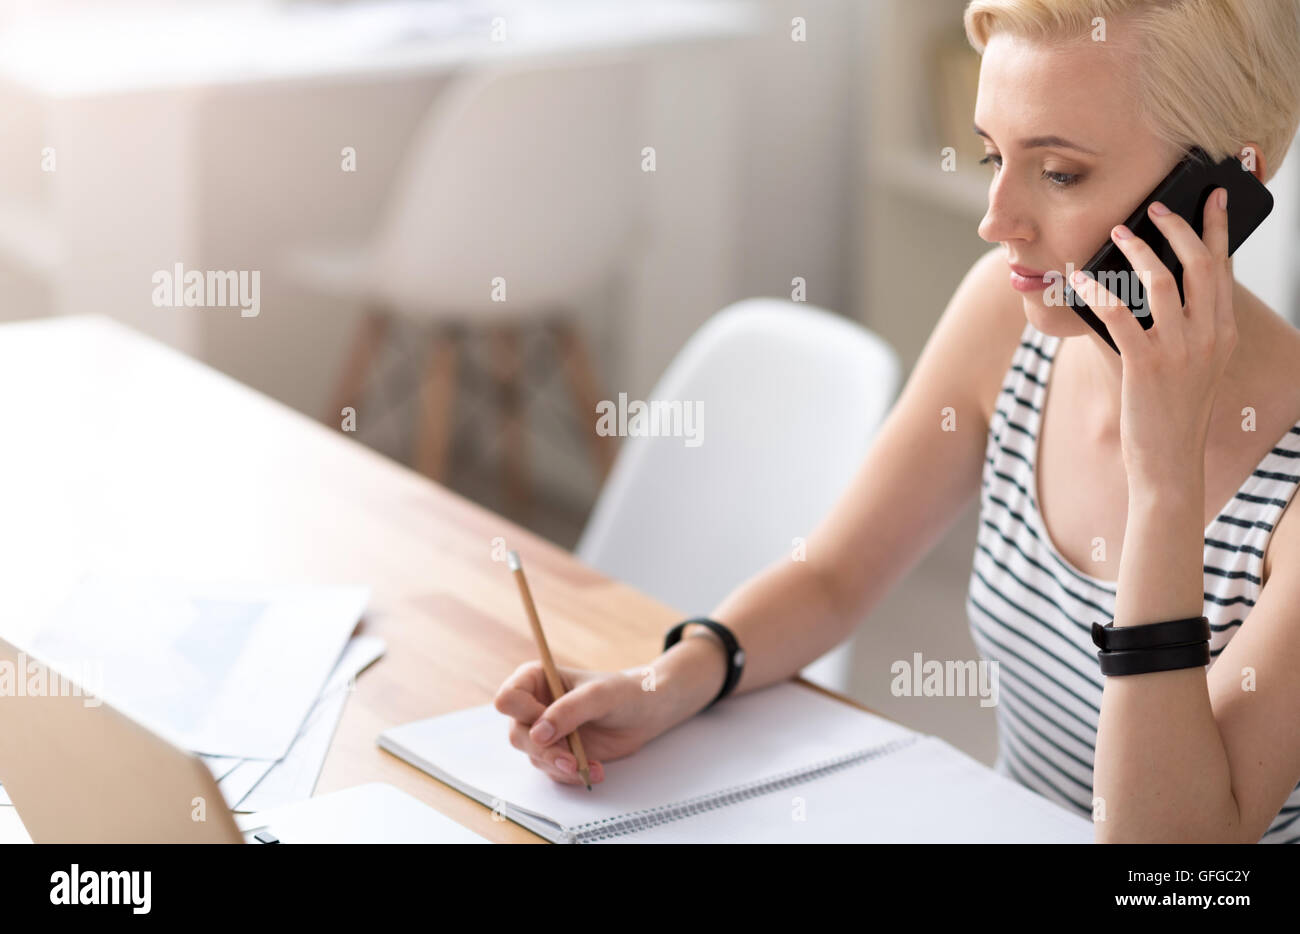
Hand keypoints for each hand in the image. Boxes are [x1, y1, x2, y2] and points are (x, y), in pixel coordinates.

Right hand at [493, 662, 672, 785]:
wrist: (646, 713)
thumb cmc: (623, 693)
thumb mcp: (599, 695)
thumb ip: (569, 710)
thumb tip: (538, 733)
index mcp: (536, 679)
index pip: (508, 698)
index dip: (524, 714)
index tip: (548, 723)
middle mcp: (534, 706)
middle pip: (516, 734)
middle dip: (544, 750)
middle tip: (570, 759)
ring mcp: (545, 732)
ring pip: (534, 756)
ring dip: (560, 766)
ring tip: (587, 766)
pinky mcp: (558, 753)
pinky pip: (553, 771)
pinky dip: (572, 775)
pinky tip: (595, 770)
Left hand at [1069, 186, 1235, 487]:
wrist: (1169, 463)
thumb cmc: (1170, 413)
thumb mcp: (1190, 368)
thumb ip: (1177, 329)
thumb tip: (1140, 287)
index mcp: (1222, 334)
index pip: (1224, 269)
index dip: (1217, 229)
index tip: (1213, 197)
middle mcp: (1208, 337)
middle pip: (1201, 264)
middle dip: (1179, 227)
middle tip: (1155, 208)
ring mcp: (1180, 350)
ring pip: (1163, 280)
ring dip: (1137, 251)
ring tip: (1117, 233)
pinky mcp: (1146, 365)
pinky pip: (1119, 314)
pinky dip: (1098, 290)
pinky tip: (1081, 278)